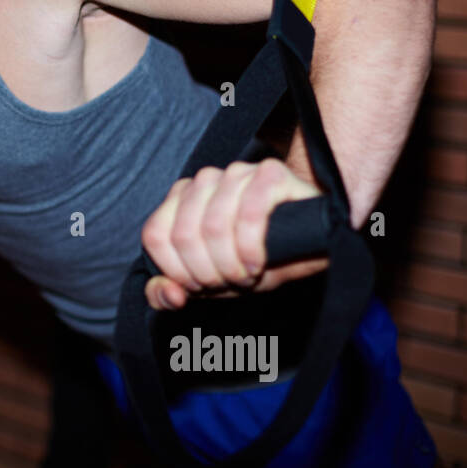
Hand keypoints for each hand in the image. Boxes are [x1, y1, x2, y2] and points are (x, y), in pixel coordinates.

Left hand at [140, 159, 327, 310]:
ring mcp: (238, 172)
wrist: (310, 247)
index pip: (156, 235)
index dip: (177, 271)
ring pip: (214, 226)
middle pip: (184, 235)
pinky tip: (259, 263)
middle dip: (207, 272)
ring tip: (247, 274)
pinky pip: (250, 213)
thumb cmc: (253, 261)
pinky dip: (252, 248)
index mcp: (180, 198)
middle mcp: (205, 179)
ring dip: (231, 265)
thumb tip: (169, 295)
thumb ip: (168, 292)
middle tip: (229, 282)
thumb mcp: (206, 283)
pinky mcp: (270, 172)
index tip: (201, 285)